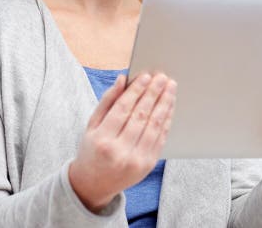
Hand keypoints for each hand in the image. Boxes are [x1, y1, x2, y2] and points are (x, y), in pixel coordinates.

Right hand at [69, 72, 176, 212]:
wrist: (94, 184)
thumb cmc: (92, 149)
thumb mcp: (91, 125)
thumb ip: (107, 101)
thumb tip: (122, 79)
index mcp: (102, 140)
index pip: (123, 109)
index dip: (136, 91)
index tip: (146, 76)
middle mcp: (119, 152)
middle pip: (141, 116)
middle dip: (154, 94)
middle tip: (162, 77)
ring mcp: (136, 161)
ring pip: (154, 126)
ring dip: (165, 104)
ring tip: (170, 88)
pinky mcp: (148, 165)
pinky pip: (160, 138)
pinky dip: (167, 120)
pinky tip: (169, 106)